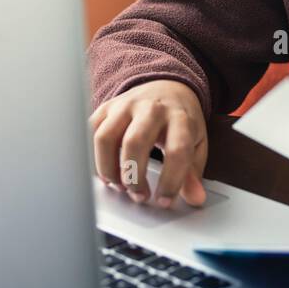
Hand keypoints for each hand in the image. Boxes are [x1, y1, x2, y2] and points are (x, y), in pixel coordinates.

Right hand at [87, 79, 207, 207]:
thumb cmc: (182, 121)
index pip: (176, 151)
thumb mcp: (197, 144)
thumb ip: (194, 173)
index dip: (170, 181)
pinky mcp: (108, 107)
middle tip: (138, 195)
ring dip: (108, 168)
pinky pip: (91, 131)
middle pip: (134, 142)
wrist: (168, 86)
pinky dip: (94, 156)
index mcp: (180, 118)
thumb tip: (195, 199)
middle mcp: (151, 108)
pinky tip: (106, 170)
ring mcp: (126, 105)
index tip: (164, 201)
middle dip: (133, 177)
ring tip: (119, 185)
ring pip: (106, 137)